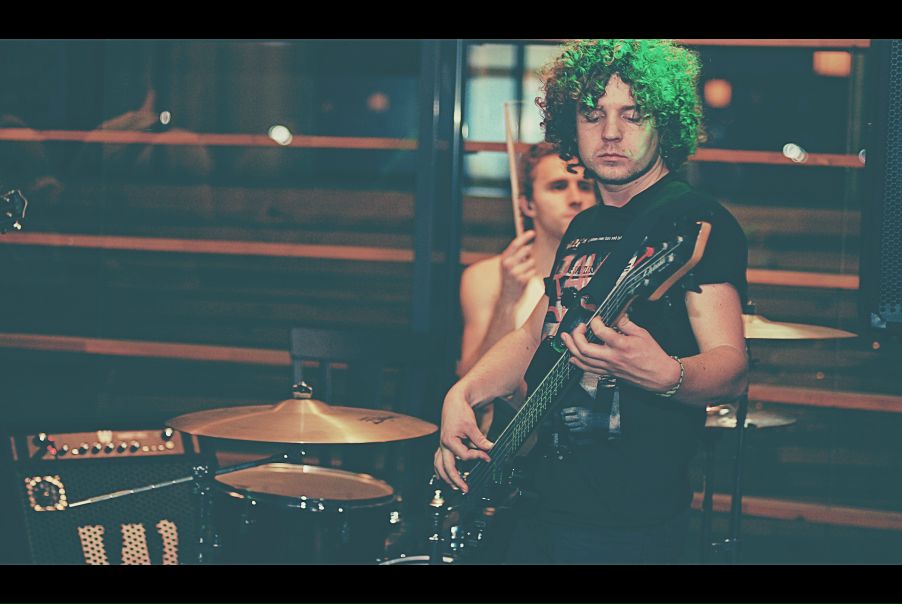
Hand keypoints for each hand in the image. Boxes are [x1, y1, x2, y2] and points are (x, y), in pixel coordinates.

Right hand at [434, 387, 493, 492]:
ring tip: (454, 487)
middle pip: (448, 468)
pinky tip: (444, 476)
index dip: (478, 457)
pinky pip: (439, 460)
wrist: (453, 401)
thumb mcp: (471, 426)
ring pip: (439, 466)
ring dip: (446, 478)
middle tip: (465, 489)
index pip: (465, 456)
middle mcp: (443, 445)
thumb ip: (480, 440)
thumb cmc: (459, 411)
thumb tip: (489, 449)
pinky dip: (441, 469)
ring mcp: (442, 446)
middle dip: (456, 480)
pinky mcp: (444, 445)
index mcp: (449, 441)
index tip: (488, 457)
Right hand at [498, 230, 536, 303]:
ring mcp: (515, 272)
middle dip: (529, 252)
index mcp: (504, 259)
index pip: (515, 244)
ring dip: (531, 265)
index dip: (524, 237)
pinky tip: (525, 278)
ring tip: (524, 272)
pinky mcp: (522, 279)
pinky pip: (533, 270)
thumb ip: (514, 255)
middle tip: (527, 258)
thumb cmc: (509, 278)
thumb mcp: (507, 265)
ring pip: (531, 261)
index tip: (532, 232)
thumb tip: (527, 244)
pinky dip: (531, 273)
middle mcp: (508, 264)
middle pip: (525, 250)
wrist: (507, 296)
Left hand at [559, 314, 680, 393]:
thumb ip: (626, 323)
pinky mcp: (608, 373)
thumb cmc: (653, 356)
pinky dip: (577, 362)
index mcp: (621, 345)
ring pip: (583, 360)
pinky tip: (572, 356)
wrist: (659, 375)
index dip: (595, 321)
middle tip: (577, 327)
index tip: (596, 318)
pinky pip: (588, 369)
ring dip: (571, 348)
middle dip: (575, 336)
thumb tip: (615, 315)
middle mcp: (612, 357)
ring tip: (565, 339)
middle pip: (584, 348)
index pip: (600, 331)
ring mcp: (608, 367)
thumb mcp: (642, 334)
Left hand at [560, 406, 607, 433]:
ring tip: (565, 424)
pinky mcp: (584, 429)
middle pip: (568, 418)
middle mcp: (582, 416)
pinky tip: (570, 428)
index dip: (564, 411)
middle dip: (564, 419)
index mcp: (582, 410)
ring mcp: (583, 423)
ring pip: (570, 424)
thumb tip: (567, 411)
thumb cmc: (594, 415)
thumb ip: (578, 410)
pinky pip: (574, 429)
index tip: (561, 412)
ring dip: (567, 424)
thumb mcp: (586, 409)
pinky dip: (571, 429)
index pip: (570, 410)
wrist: (603, 421)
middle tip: (562, 419)